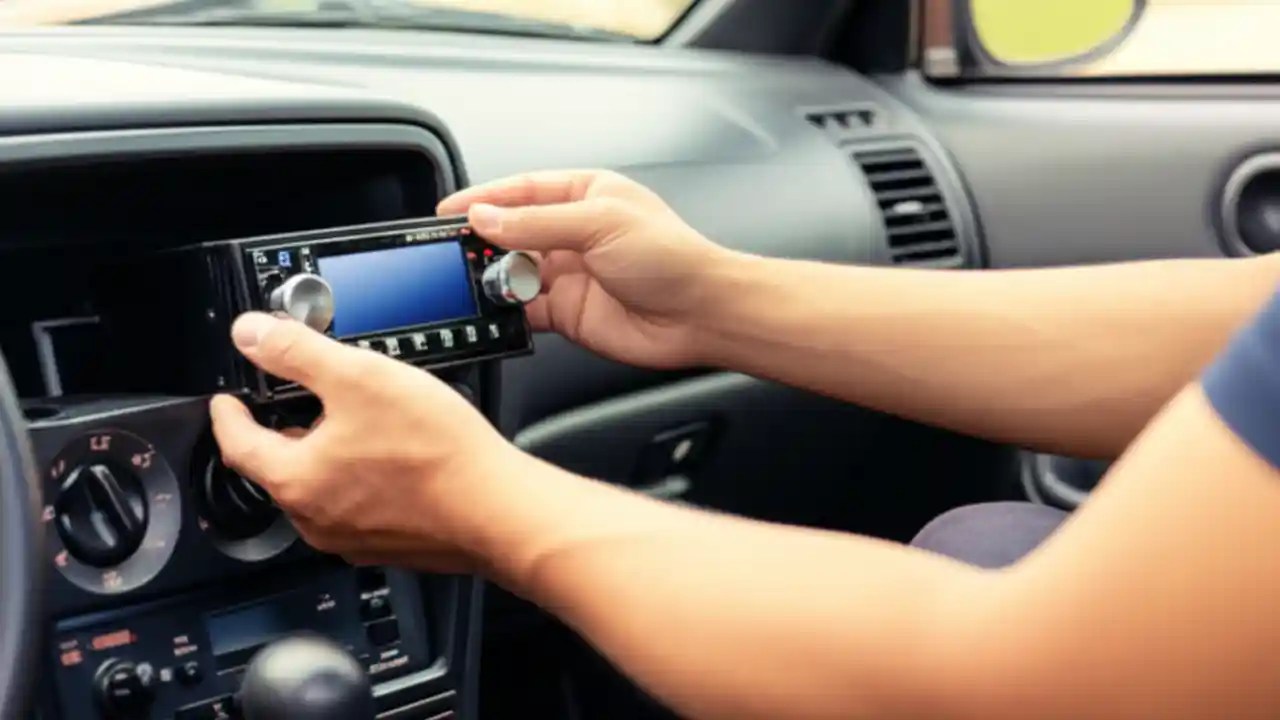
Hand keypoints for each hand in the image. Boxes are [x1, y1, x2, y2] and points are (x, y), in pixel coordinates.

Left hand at [208, 312, 523, 572]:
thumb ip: (297, 352)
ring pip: (320, 491)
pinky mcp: (389, 545)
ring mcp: (352, 538)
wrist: (498, 508)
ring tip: (358, 426)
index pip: (237, 445)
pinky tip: (393, 460)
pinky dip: (361, 482)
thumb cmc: (435, 452)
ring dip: (326, 458)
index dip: (227, 415)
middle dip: (284, 433)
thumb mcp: (359, 377)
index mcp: (295, 480)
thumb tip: (251, 334)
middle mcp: (315, 519)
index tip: (227, 402)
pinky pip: (357, 509)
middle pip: (279, 469)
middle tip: (301, 403)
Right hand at [438, 170, 736, 369]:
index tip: (448, 210)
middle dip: (481, 241)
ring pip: (512, 273)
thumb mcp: (599, 223)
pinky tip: (495, 311)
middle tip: (451, 251)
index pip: (521, 190)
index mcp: (585, 194)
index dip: (483, 198)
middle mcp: (574, 232)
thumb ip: (536, 223)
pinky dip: (505, 313)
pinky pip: (523, 311)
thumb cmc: (672, 257)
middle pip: (511, 232)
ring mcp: (569, 274)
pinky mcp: (567, 312)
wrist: (701, 314)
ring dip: (491, 279)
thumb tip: (486, 217)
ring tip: (472, 282)